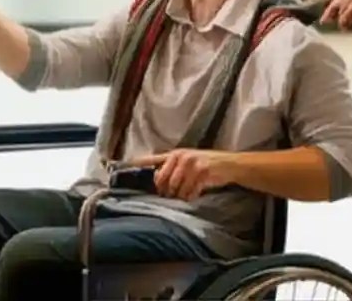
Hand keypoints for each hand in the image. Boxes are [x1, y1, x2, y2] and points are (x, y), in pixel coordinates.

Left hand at [126, 149, 242, 201]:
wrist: (232, 165)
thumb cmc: (208, 165)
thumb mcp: (188, 161)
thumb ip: (171, 168)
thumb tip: (155, 182)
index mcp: (174, 154)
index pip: (151, 160)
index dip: (136, 165)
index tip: (120, 168)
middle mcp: (181, 156)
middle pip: (161, 180)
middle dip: (165, 191)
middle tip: (172, 196)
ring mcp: (192, 163)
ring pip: (175, 188)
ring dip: (180, 196)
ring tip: (186, 195)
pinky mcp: (202, 172)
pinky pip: (189, 192)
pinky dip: (191, 197)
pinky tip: (196, 195)